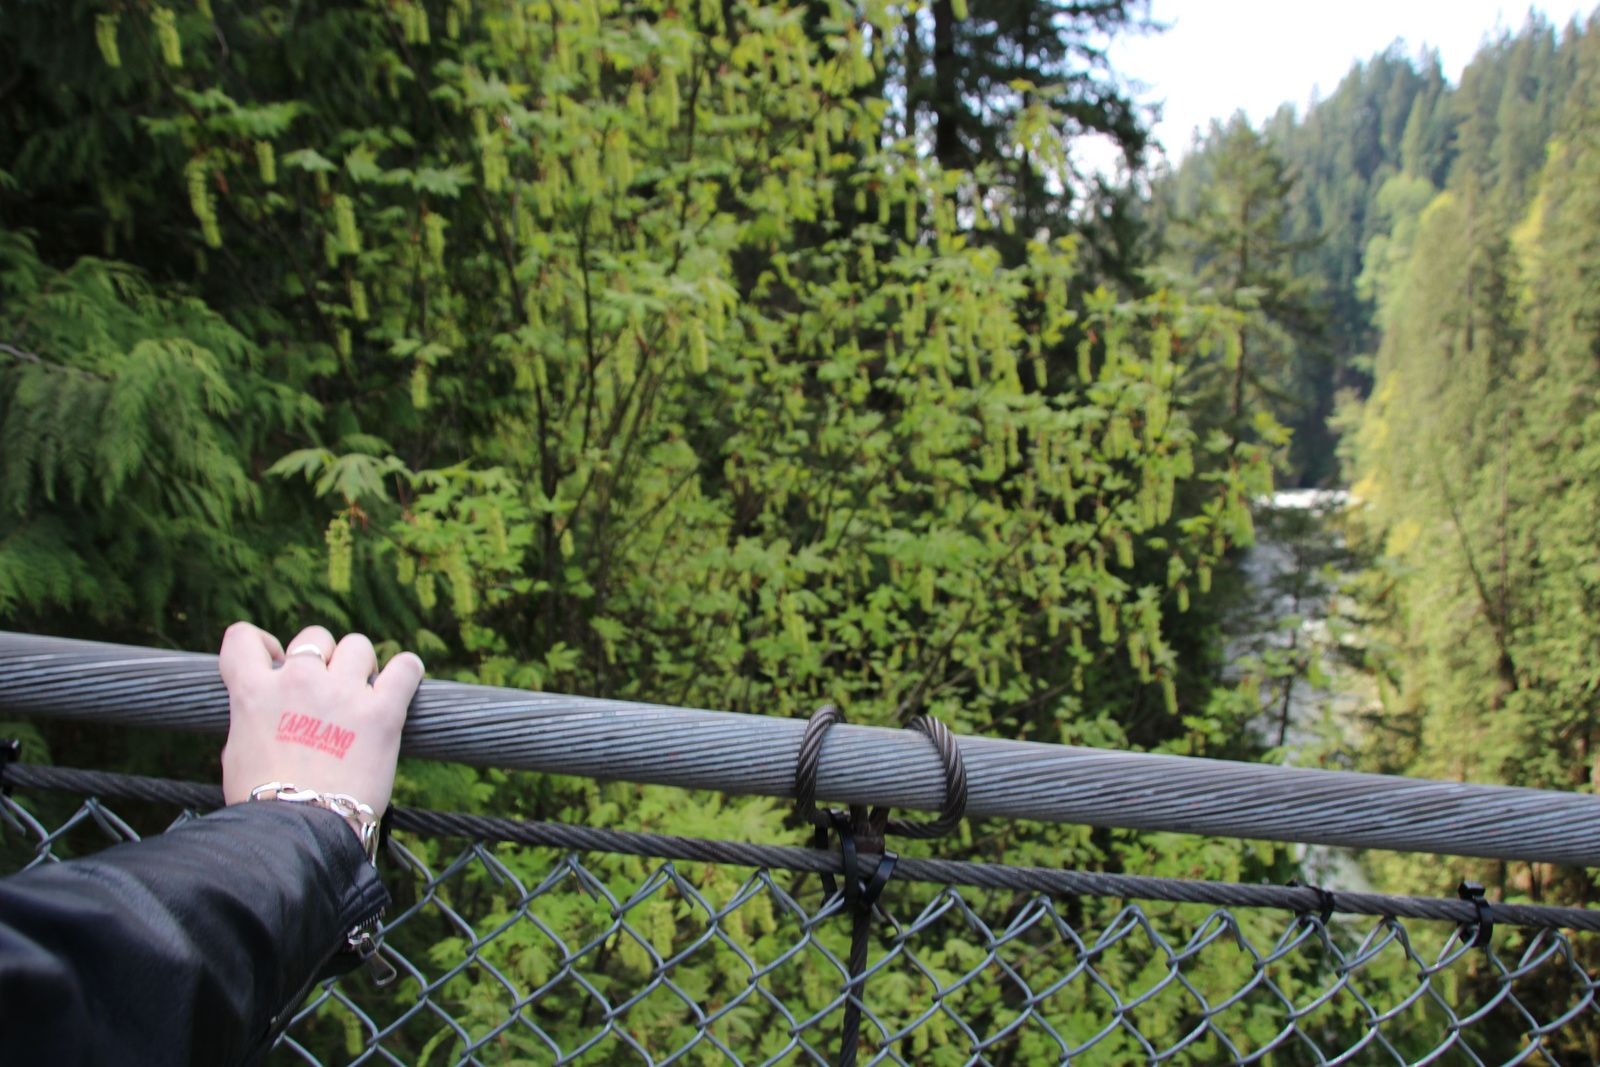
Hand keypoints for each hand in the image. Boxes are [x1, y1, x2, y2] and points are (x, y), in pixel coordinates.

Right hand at [218, 622, 422, 819]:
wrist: (300, 833)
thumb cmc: (264, 805)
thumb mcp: (238, 754)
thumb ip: (255, 718)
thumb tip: (269, 712)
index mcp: (254, 693)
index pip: (243, 638)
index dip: (260, 644)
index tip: (275, 660)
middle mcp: (298, 682)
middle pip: (315, 638)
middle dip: (322, 660)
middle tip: (327, 693)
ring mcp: (342, 693)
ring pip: (358, 646)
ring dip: (360, 666)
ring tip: (362, 694)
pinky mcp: (382, 711)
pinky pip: (405, 667)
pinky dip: (406, 671)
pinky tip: (402, 682)